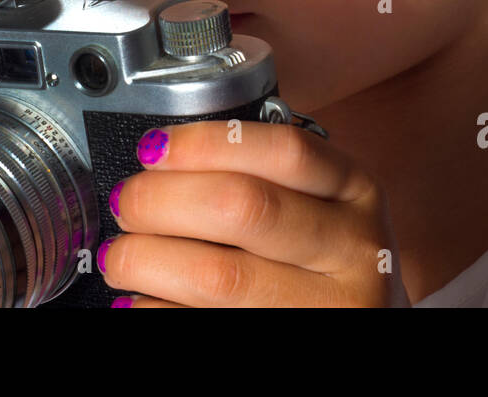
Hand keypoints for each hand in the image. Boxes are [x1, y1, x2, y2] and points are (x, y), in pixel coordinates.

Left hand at [97, 120, 410, 306]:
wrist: (365, 317)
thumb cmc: (330, 256)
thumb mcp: (324, 200)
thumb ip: (265, 172)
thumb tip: (163, 158)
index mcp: (357, 193)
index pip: (284, 152)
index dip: (206, 144)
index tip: (155, 148)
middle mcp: (353, 249)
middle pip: (244, 208)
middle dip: (163, 200)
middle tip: (128, 202)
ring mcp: (329, 306)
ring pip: (219, 276)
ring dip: (147, 259)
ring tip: (121, 255)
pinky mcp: (289, 343)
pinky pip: (203, 323)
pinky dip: (155, 308)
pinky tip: (142, 298)